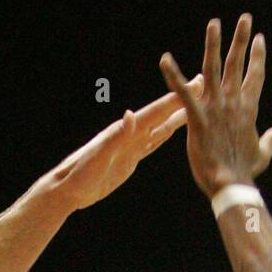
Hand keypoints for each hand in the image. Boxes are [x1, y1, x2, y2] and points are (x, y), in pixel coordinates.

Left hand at [50, 85, 198, 212]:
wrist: (68, 189)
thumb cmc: (80, 173)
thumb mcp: (99, 156)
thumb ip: (116, 136)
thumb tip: (130, 115)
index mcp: (125, 131)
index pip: (156, 112)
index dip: (176, 98)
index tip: (194, 83)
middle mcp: (130, 134)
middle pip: (162, 114)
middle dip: (182, 100)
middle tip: (202, 83)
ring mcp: (131, 146)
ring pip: (160, 127)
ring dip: (176, 115)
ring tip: (194, 104)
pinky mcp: (130, 159)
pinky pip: (151, 144)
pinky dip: (164, 135)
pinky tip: (172, 130)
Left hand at [160, 14, 271, 198]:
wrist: (231, 185)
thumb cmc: (245, 171)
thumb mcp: (263, 152)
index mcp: (249, 109)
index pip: (256, 75)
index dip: (258, 56)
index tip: (260, 38)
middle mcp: (234, 102)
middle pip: (238, 64)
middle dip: (242, 39)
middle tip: (245, 18)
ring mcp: (216, 108)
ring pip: (213, 68)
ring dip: (213, 44)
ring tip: (214, 23)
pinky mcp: (198, 117)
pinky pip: (184, 92)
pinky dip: (173, 76)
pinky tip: (165, 59)